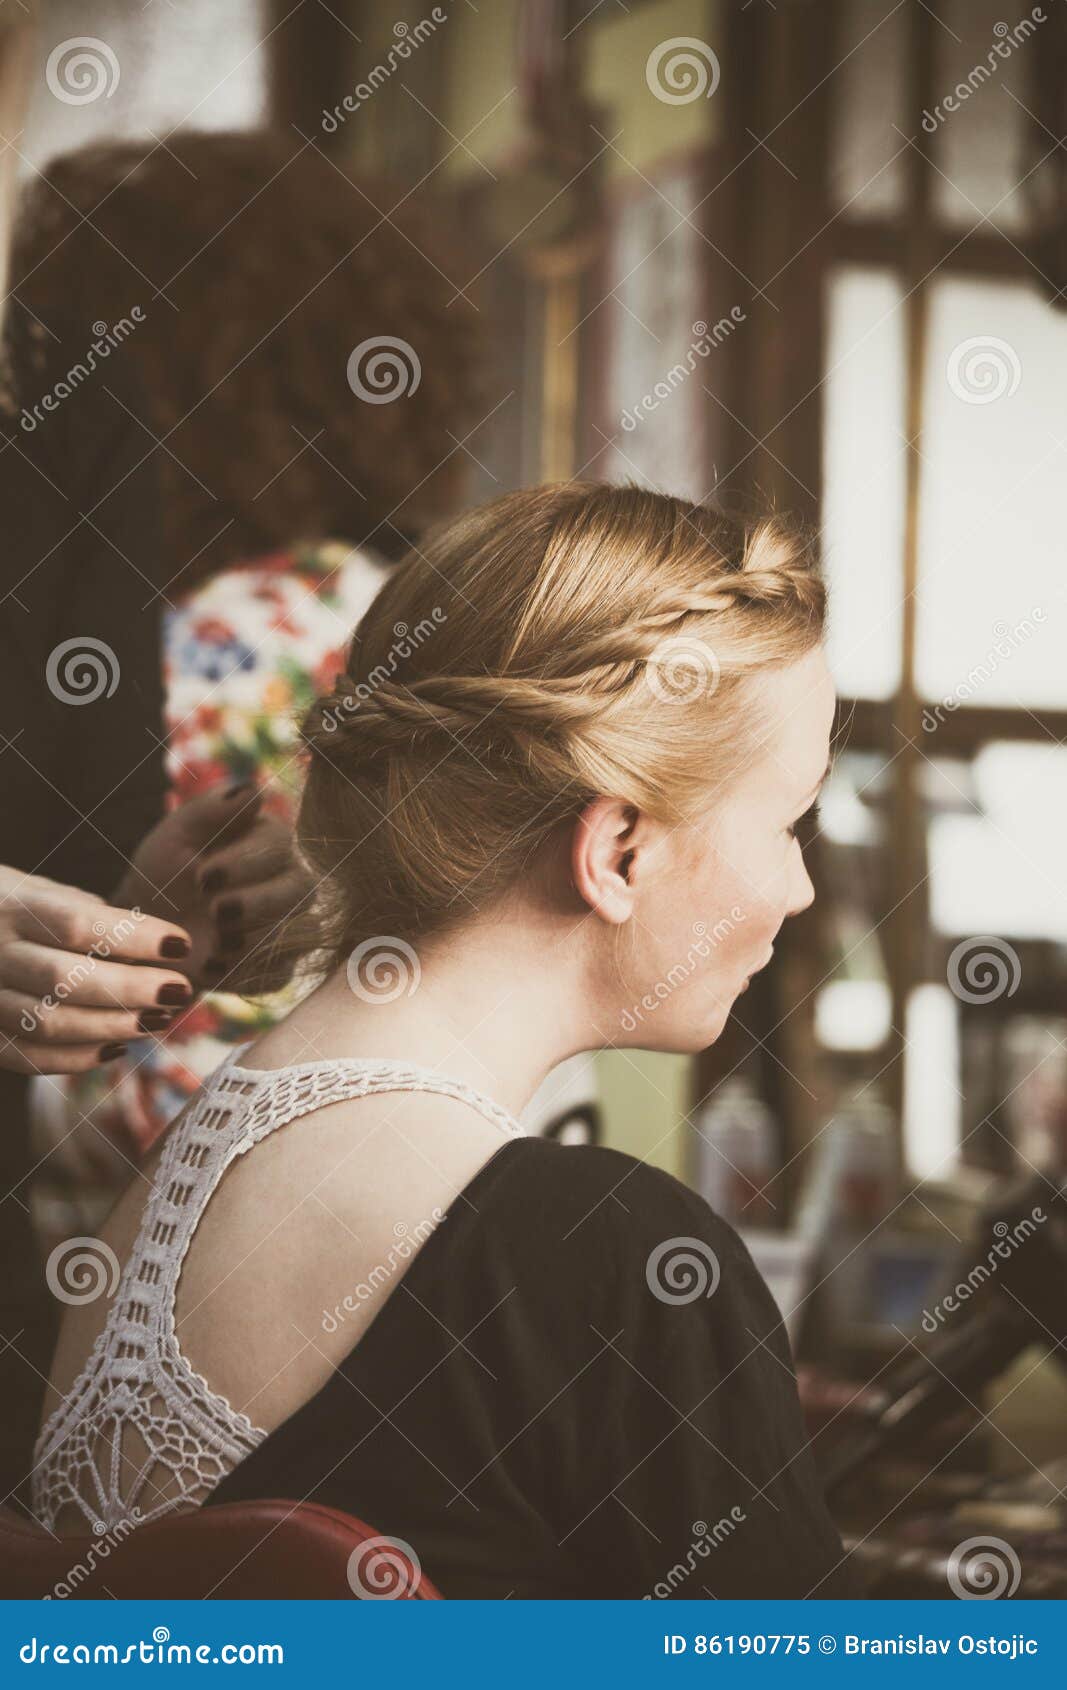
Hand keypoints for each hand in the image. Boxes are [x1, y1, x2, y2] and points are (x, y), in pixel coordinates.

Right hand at [0, 865, 193, 1074]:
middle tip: (178, 990)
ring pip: (49, 1023)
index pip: (76, 924)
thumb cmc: (13, 909)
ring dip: (112, 1026)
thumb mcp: (42, 892)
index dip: (133, 936)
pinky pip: (30, 1057)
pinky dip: (79, 1057)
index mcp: (11, 908)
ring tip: (158, 1019)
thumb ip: (87, 914)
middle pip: (64, 978)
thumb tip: (146, 948)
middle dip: (130, 988)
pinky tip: (118, 1046)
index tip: (180, 944)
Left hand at [116, 784, 307, 996]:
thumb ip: (213, 808)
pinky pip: (278, 975)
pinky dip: (242, 973)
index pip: (280, 847)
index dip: (244, 863)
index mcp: (268, 841)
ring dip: (250, 941)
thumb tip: (254, 789)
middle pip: (301, 892)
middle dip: (256, 904)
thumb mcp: (176, 834)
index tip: (201, 876)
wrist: (143, 928)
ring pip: (296, 935)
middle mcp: (289, 880)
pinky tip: (211, 965)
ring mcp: (287, 926)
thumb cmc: (161, 871)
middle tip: (214, 910)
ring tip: (211, 941)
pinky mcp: (276, 966)